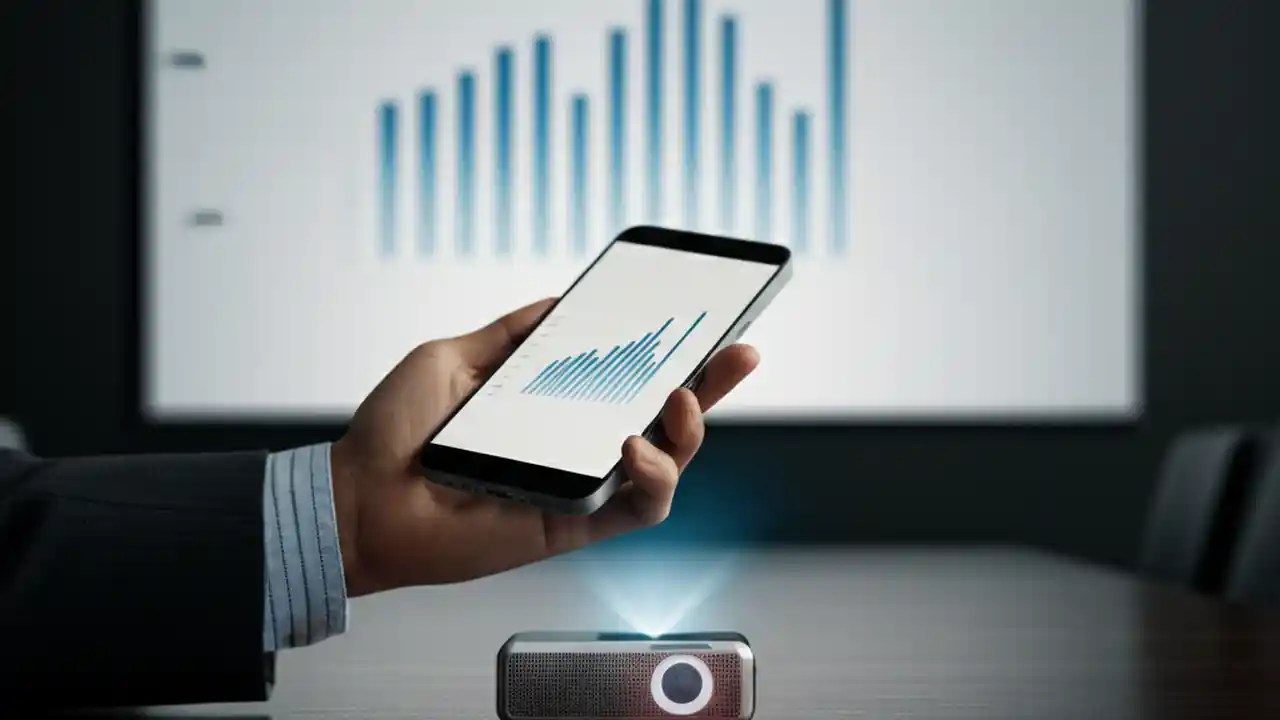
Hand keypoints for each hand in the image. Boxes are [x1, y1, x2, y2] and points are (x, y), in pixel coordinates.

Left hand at [330, 298, 759, 595]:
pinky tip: (634, 446)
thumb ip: (511, 335)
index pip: (628, 379)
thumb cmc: (395, 432)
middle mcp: (577, 447)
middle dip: (713, 387)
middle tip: (741, 352)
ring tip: (677, 398)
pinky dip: (655, 477)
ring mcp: (582, 486)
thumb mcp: (453, 358)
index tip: (707, 321)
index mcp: (555, 408)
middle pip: (665, 420)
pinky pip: (640, 509)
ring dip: (690, 432)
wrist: (359, 496)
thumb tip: (559, 302)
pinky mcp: (575, 525)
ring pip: (668, 467)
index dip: (673, 353)